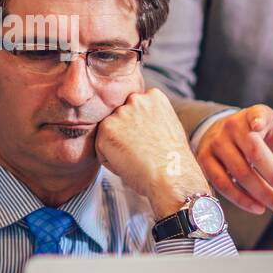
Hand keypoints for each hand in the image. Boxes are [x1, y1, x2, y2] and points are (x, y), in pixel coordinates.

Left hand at [94, 88, 211, 216]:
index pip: (134, 107)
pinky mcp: (106, 129)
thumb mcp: (167, 127)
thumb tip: (135, 123)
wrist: (171, 176)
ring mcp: (119, 113)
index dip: (139, 127)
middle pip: (120, 117)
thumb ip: (150, 117)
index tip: (148, 140)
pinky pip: (100, 148)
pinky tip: (127, 164)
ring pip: (109, 132)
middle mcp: (135, 99)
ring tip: (136, 158)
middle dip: (125, 133)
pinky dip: (109, 160)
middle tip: (140, 151)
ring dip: (117, 145)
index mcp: (153, 96)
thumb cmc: (172, 160)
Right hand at [196, 105, 272, 214]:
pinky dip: (240, 199)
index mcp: (254, 115)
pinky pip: (222, 183)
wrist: (223, 132)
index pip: (257, 115)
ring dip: (261, 194)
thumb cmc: (259, 136)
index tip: (259, 125)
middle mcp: (232, 126)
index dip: (258, 119)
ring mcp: (216, 143)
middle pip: (254, 154)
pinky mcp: (204, 160)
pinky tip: (257, 207)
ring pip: (239, 172)